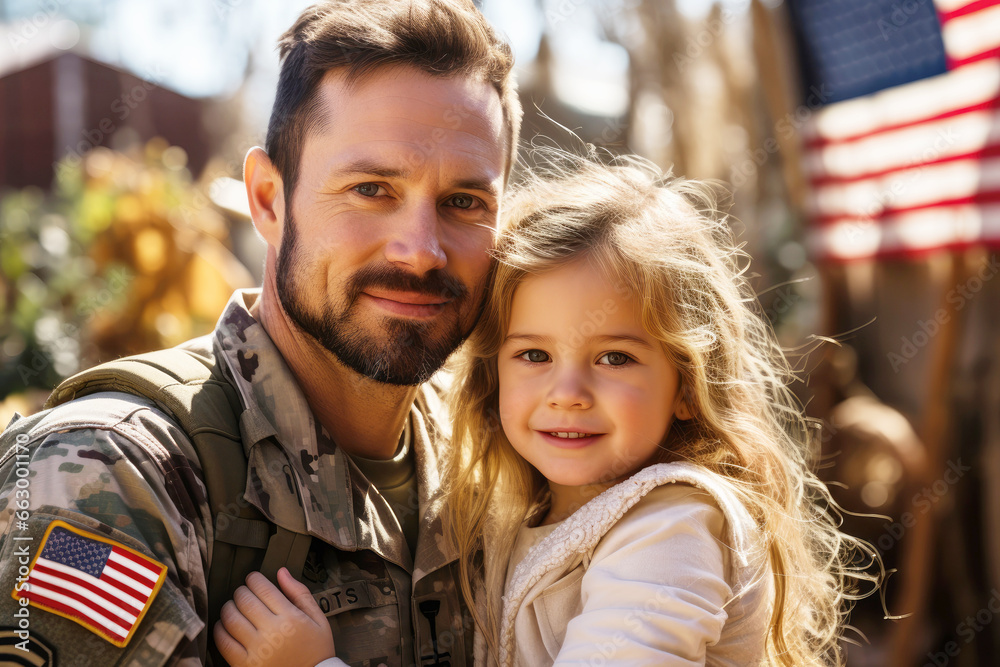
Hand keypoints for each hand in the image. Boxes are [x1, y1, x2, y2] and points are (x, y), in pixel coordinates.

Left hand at [213, 567, 335, 666]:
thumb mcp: (318, 619)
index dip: (254, 578)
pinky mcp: (245, 665)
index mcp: (290, 618)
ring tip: (233, 608)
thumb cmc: (316, 650)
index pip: (262, 588)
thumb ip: (299, 593)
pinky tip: (226, 626)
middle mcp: (272, 632)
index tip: (253, 579)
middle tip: (244, 593)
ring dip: (228, 608)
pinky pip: (223, 642)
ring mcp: (256, 650)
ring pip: (230, 619)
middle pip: (244, 600)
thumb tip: (281, 572)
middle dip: (241, 591)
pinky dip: (220, 630)